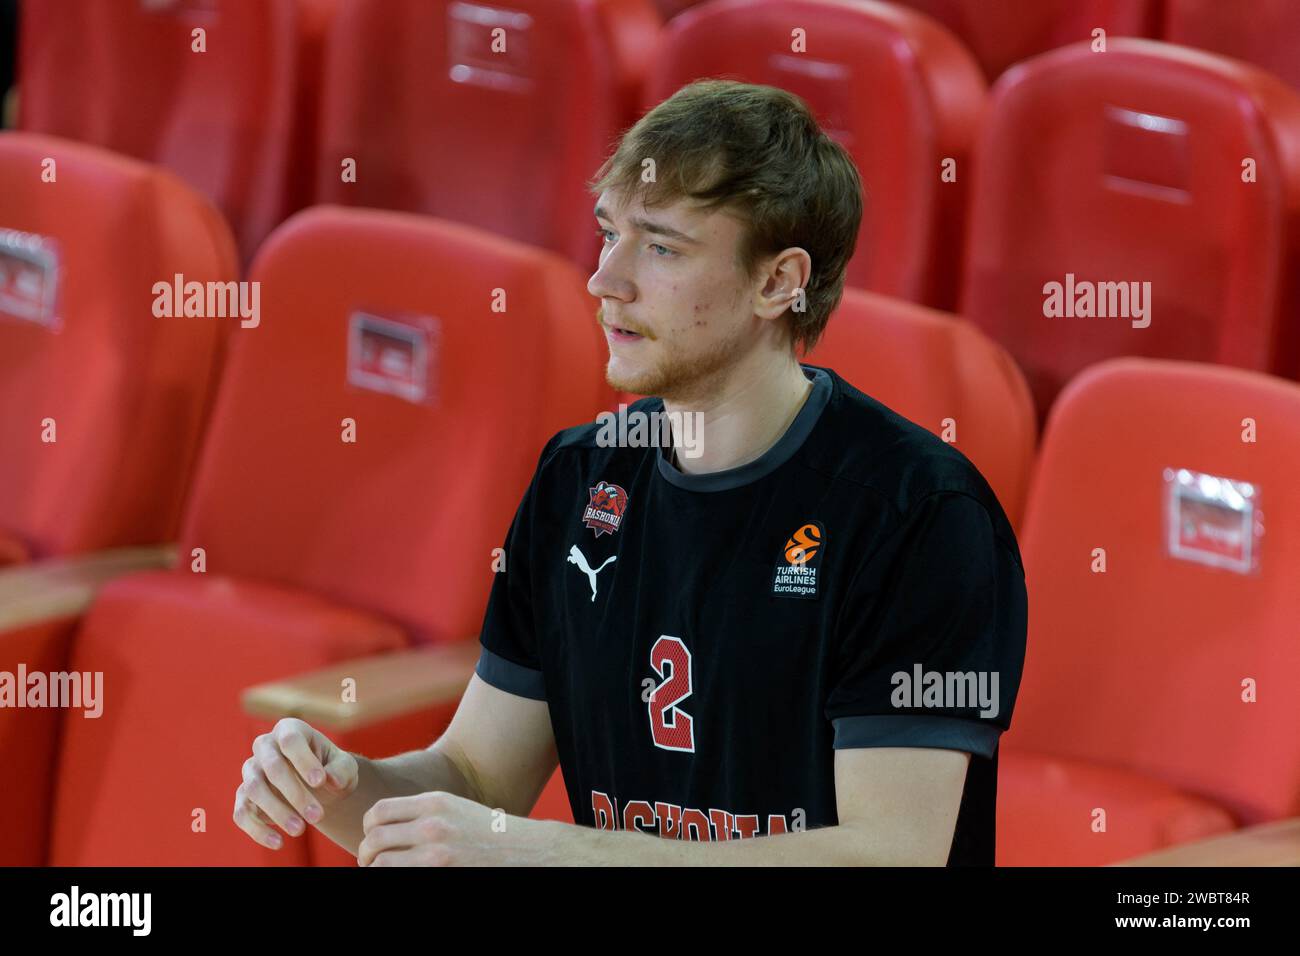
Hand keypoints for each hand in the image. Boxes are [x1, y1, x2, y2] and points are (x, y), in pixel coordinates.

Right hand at [233, 717, 358, 849]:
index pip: (290, 740)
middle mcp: (265, 746)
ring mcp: (251, 770)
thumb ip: (342, 770)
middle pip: (272, 766)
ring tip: (300, 830)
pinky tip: (278, 842)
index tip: (320, 782)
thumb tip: (332, 780)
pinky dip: (257, 829)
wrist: (319, 786)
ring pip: (255, 789)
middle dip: (295, 793)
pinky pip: (242, 812)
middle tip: (317, 817)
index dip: (303, 761)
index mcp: (289, 730)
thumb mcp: (344, 767)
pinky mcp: (243, 796)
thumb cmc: (331, 770)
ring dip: (277, 812)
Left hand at [359, 790, 518, 865]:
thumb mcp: (454, 807)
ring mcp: (436, 853)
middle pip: (375, 838)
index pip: (379, 811)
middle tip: (367, 860)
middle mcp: (432, 825)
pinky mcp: (441, 873)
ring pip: (382, 863)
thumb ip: (422, 812)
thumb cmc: (485, 831)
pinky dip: (392, 877)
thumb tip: (382, 825)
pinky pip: (400, 876)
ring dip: (374, 869)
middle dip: (365, 852)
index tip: (370, 837)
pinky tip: (398, 876)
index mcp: (434, 802)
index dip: (367, 826)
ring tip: (378, 870)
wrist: (522, 849)